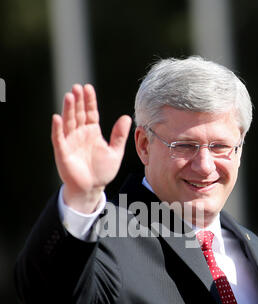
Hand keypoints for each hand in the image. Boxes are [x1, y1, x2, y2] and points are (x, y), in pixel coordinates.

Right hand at [51, 84, 131, 212]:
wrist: (92, 188)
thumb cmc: (102, 171)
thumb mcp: (115, 152)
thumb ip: (120, 135)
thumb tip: (126, 117)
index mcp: (92, 131)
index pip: (90, 112)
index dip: (89, 100)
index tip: (88, 88)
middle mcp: (80, 133)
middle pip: (78, 113)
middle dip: (77, 101)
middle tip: (77, 87)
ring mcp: (71, 141)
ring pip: (68, 122)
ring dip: (67, 110)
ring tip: (69, 96)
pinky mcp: (63, 152)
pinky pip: (59, 138)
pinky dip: (57, 129)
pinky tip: (57, 117)